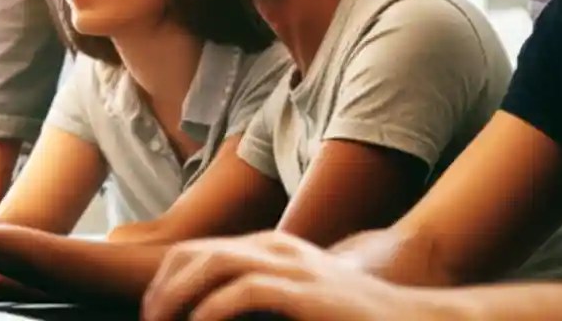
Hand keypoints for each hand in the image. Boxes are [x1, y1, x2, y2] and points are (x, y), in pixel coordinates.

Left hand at [142, 231, 469, 320]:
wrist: (410, 320)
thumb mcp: (293, 304)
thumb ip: (257, 302)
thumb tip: (209, 318)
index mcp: (269, 249)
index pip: (197, 251)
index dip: (164, 282)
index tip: (152, 317)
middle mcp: (275, 248)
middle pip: (194, 253)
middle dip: (161, 290)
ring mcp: (291, 265)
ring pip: (211, 264)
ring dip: (176, 299)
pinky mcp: (304, 290)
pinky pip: (243, 292)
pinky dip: (211, 312)